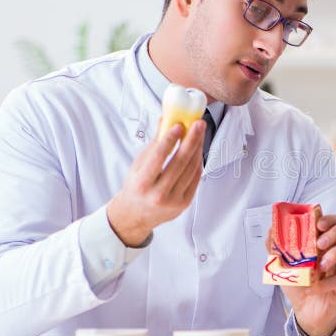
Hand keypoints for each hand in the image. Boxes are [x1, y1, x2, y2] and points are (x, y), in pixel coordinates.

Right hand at [106, 121, 204, 246]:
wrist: (136, 215)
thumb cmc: (136, 187)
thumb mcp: (138, 166)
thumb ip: (154, 144)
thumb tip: (165, 119)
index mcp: (142, 184)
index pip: (158, 158)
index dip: (170, 139)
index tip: (179, 125)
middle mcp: (158, 194)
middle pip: (180, 162)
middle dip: (191, 140)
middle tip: (199, 123)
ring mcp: (173, 201)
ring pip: (191, 169)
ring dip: (197, 148)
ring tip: (199, 133)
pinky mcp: (185, 203)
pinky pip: (195, 178)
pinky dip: (197, 161)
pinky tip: (198, 149)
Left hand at [282, 215, 335, 335]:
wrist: (305, 310)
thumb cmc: (299, 284)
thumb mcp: (283, 265)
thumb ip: (276, 247)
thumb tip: (271, 230)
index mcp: (323, 241)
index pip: (333, 221)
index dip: (328, 218)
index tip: (317, 224)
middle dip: (334, 232)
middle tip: (319, 243)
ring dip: (334, 253)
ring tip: (319, 266)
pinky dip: (326, 283)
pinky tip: (312, 288)